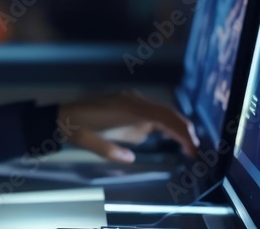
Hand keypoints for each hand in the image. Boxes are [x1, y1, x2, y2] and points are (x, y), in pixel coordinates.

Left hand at [57, 90, 198, 162]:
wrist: (65, 115)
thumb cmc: (78, 129)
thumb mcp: (92, 142)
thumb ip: (111, 151)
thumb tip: (131, 159)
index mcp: (128, 108)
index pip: (163, 118)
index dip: (180, 132)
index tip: (191, 148)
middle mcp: (134, 100)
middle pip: (167, 112)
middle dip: (183, 129)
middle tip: (195, 149)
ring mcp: (131, 100)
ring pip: (161, 110)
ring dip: (175, 126)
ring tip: (187, 145)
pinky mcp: (129, 103)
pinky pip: (152, 111)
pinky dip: (163, 123)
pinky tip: (167, 135)